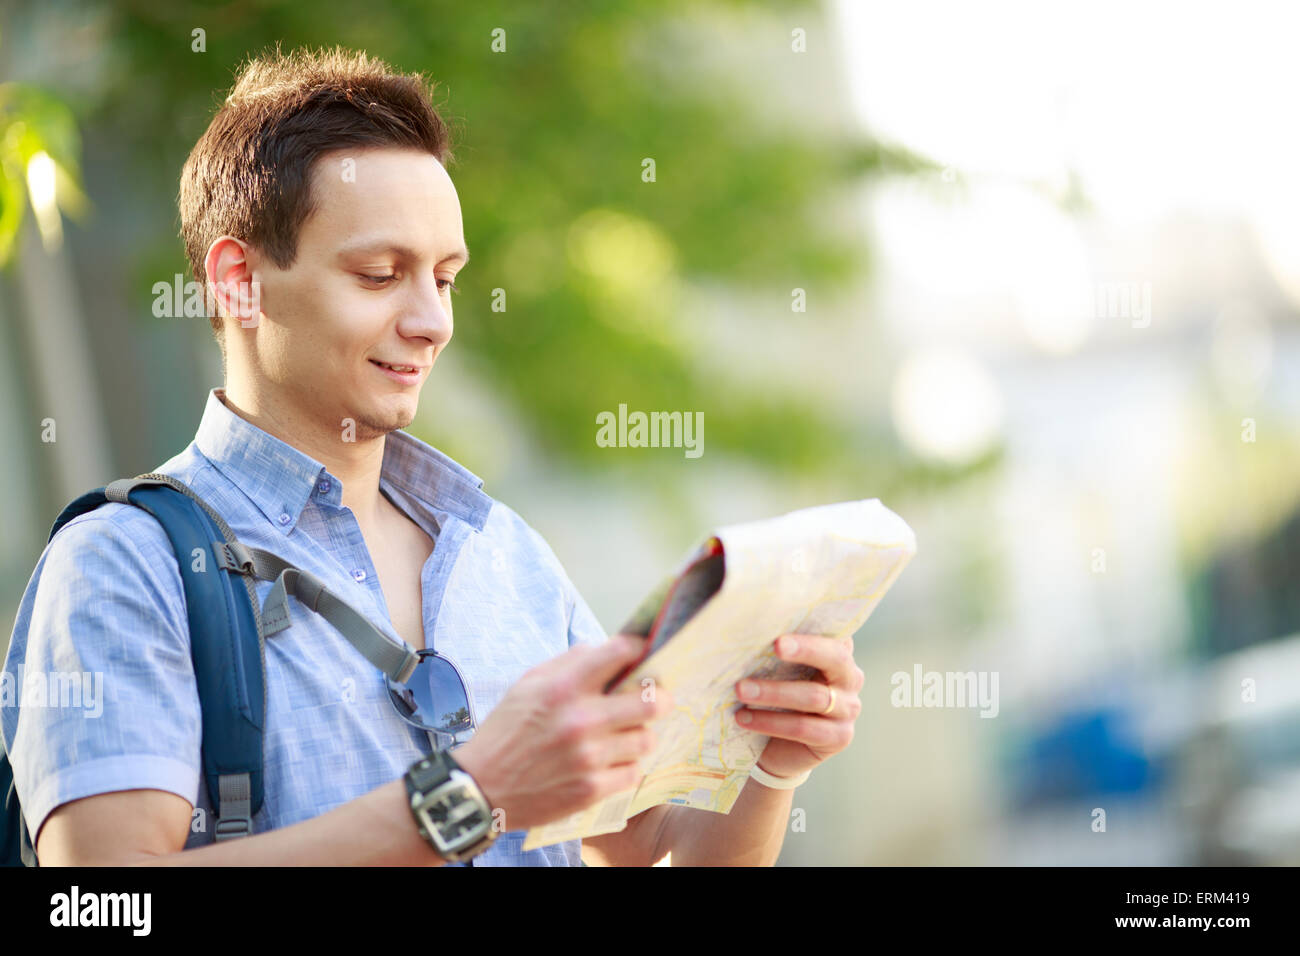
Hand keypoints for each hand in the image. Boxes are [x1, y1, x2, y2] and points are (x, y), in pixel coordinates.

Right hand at [453, 634, 673, 831]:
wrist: (481, 787)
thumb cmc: (506, 731)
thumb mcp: (528, 684)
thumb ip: (569, 663)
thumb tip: (606, 649)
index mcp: (563, 687)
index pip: (620, 654)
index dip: (638, 648)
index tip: (642, 653)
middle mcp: (580, 720)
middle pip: (652, 702)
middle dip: (660, 698)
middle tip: (656, 699)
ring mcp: (588, 757)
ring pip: (647, 739)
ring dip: (640, 734)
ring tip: (625, 734)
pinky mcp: (591, 790)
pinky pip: (633, 772)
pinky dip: (625, 766)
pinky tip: (609, 762)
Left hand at [733, 633, 863, 779]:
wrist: (778, 747)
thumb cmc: (776, 697)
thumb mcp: (776, 671)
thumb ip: (774, 652)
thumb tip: (746, 629)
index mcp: (838, 652)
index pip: (835, 631)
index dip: (816, 625)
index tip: (791, 619)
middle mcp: (849, 677)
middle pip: (835, 658)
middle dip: (804, 649)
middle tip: (775, 645)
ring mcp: (848, 708)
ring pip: (814, 696)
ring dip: (774, 692)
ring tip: (741, 690)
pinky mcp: (838, 737)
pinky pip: (804, 727)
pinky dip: (771, 722)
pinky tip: (745, 719)